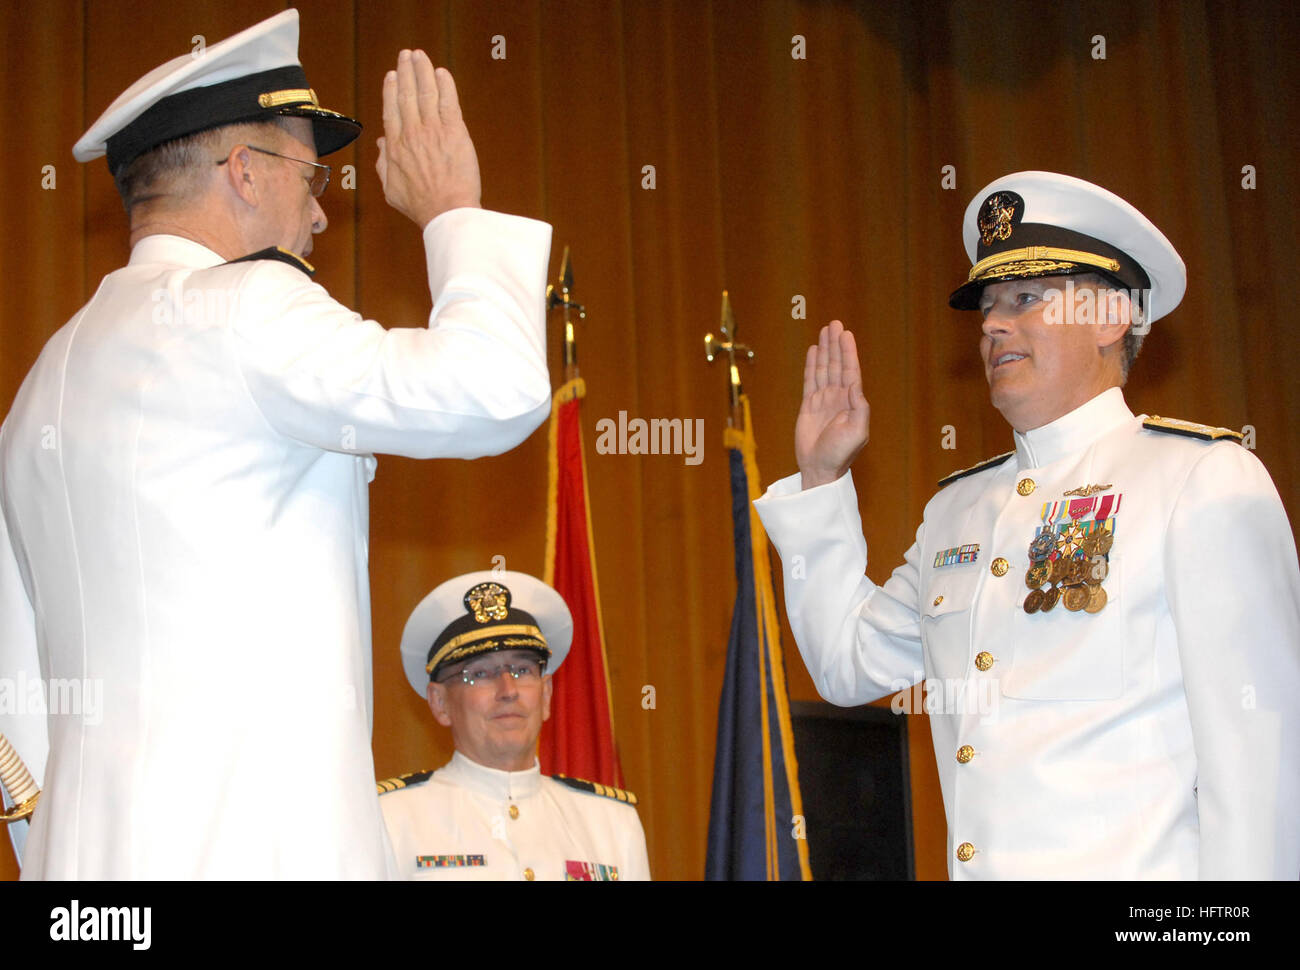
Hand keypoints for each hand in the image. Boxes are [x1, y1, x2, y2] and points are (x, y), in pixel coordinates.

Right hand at [375, 50, 481, 227]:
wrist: (446, 212)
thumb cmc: (421, 206)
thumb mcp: (391, 189)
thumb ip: (384, 164)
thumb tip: (382, 145)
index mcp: (395, 147)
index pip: (391, 110)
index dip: (391, 90)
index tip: (392, 76)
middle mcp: (411, 133)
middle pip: (407, 95)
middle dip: (406, 71)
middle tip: (406, 55)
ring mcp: (432, 131)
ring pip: (426, 92)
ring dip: (422, 70)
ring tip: (420, 55)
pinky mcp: (454, 132)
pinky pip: (448, 102)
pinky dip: (445, 85)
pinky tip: (441, 72)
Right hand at [794, 320, 868, 488]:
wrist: (820, 468)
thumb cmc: (840, 453)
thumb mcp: (857, 432)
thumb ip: (859, 408)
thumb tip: (854, 385)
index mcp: (852, 402)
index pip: (850, 370)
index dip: (848, 352)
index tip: (846, 334)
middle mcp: (838, 397)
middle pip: (837, 364)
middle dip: (836, 344)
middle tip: (835, 323)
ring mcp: (823, 400)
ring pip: (824, 368)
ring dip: (825, 349)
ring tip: (825, 330)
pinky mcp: (809, 405)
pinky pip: (810, 380)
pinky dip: (812, 365)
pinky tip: (814, 351)